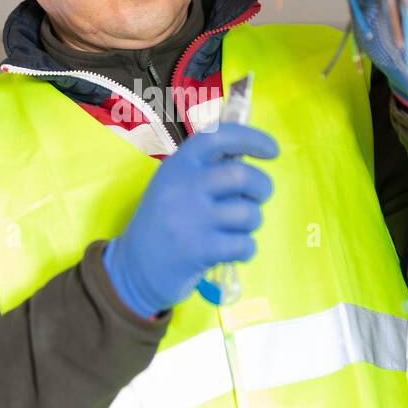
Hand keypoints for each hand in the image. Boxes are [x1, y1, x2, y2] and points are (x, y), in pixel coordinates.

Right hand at [103, 122, 278, 318]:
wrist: (134, 269)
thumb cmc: (163, 223)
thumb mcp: (174, 185)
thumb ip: (206, 170)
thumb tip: (251, 156)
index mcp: (178, 165)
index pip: (219, 137)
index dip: (251, 138)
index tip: (273, 150)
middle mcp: (183, 186)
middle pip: (242, 175)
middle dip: (262, 187)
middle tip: (259, 197)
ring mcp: (191, 218)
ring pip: (248, 213)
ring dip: (252, 223)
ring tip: (236, 229)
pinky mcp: (199, 250)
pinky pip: (244, 244)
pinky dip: (246, 249)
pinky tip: (232, 251)